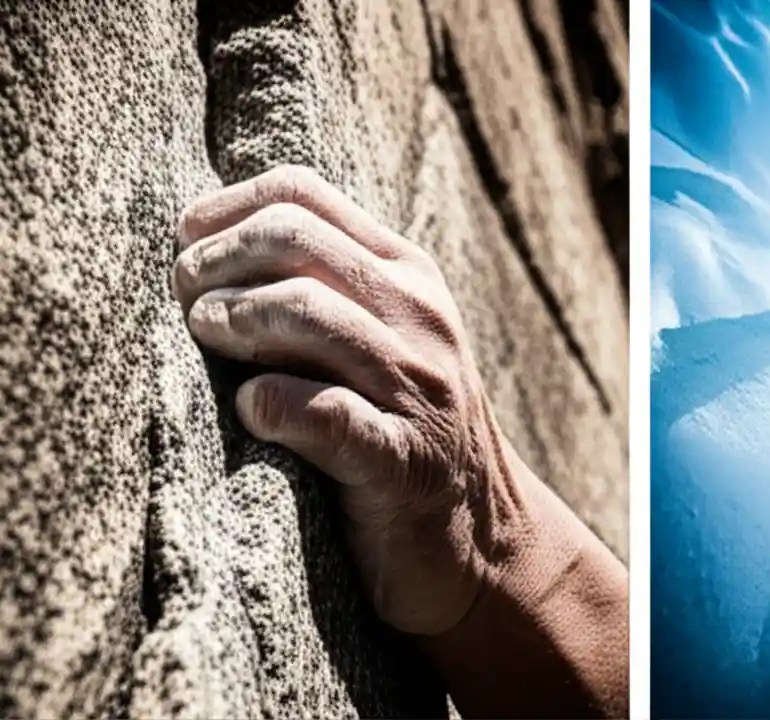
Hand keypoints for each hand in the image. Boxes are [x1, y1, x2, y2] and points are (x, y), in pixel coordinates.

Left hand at [172, 164, 529, 636]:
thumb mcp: (385, 336)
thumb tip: (206, 246)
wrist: (485, 533)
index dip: (225, 210)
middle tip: (186, 302)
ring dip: (231, 323)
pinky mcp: (401, 460)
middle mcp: (419, 317)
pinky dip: (268, 404)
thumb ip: (326, 287)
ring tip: (207, 343)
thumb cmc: (404, 425)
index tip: (188, 246)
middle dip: (214, 262)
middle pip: (292, 238)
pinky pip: (319, 413)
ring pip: (303, 312)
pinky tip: (250, 411)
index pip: (302, 193)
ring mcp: (417, 387)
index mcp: (408, 274)